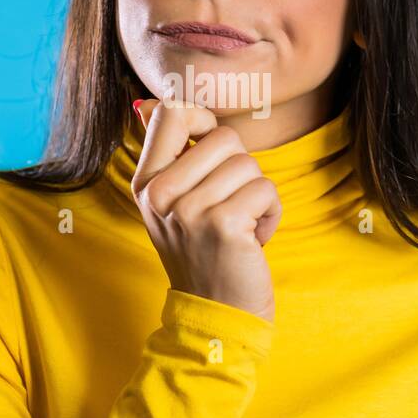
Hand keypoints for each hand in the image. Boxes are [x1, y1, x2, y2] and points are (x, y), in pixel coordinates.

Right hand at [130, 96, 280, 322]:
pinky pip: (266, 189)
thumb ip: (165, 153)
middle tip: (228, 207)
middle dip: (240, 170)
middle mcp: (160, 194)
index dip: (205, 122)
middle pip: (224, 137)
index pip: (172, 111)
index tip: (212, 154)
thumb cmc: (203, 253)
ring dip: (258, 196)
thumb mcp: (171, 204)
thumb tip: (147, 102)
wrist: (215, 315)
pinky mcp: (223, 224)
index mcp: (145, 182)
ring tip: (241, 227)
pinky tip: (254, 240)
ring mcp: (189, 209)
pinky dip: (271, 214)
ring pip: (249, 164)